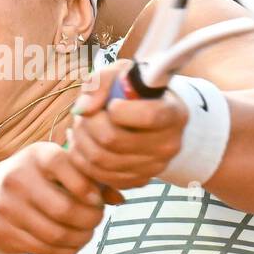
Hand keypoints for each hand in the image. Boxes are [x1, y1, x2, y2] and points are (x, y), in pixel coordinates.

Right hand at [0, 143, 107, 253]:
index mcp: (36, 156)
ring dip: (81, 238)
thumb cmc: (38, 178)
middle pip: (65, 209)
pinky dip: (66, 250)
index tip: (97, 200)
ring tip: (86, 232)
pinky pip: (46, 250)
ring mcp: (6, 207)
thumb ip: (91, 178)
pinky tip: (70, 242)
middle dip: (90, 219)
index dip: (87, 187)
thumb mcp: (61, 168)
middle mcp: (17, 178)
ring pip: (57, 234)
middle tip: (96, 219)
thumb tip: (119, 199)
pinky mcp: (2, 232)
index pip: (64, 167)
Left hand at [66, 58, 188, 190]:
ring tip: (80, 127)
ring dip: (81, 142)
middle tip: (83, 115)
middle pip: (113, 140)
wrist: (151, 116)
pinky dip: (84, 161)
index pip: (148, 116)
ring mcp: (155, 167)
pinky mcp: (139, 181)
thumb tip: (84, 108)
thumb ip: (101, 81)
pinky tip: (83, 144)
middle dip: (88, 125)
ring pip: (101, 162)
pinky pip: (101, 177)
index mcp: (173, 113)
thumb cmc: (135, 91)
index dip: (119, 110)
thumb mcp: (122, 73)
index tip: (111, 104)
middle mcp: (168, 144)